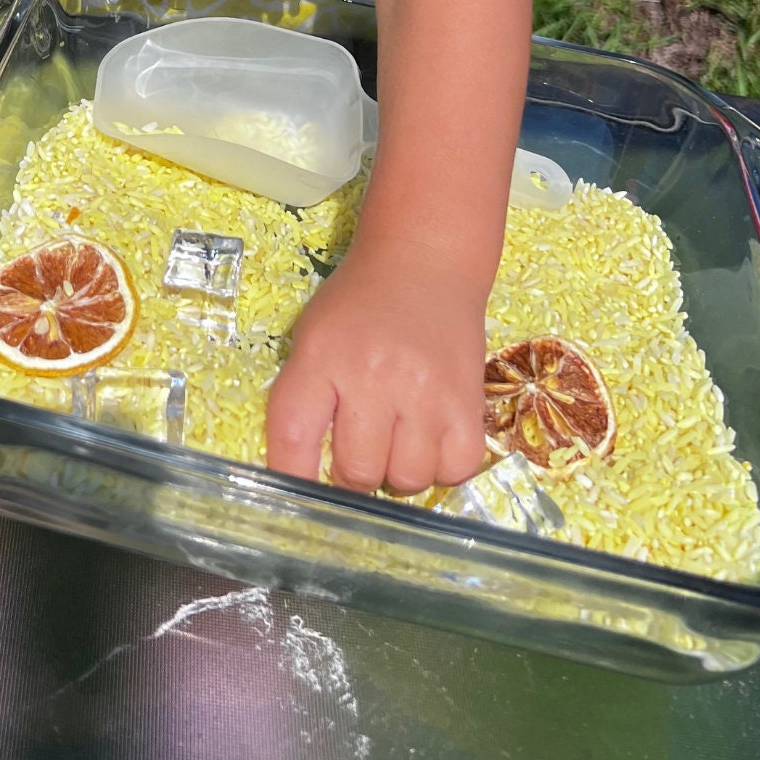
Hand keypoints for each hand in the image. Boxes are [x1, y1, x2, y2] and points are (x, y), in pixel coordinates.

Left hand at [265, 240, 486, 494]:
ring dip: (397, 472)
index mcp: (321, 358)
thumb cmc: (358, 304)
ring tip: (396, 440)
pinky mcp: (468, 402)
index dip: (291, 478)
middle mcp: (374, 377)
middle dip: (352, 476)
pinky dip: (441, 468)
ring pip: (407, 480)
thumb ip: (300, 397)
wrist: (424, 262)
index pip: (293, 436)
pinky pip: (455, 470)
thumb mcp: (312, 337)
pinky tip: (430, 439)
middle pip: (357, 472)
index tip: (295, 497)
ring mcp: (426, 392)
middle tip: (358, 451)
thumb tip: (299, 472)